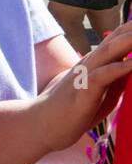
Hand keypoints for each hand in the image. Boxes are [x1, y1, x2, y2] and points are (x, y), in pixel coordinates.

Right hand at [33, 20, 131, 152]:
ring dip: (129, 42)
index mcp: (95, 62)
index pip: (117, 38)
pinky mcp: (81, 93)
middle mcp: (89, 64)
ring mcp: (83, 76)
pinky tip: (131, 64)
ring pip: (108, 53)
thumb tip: (131, 65)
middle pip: (116, 39)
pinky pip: (100, 77)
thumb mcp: (101, 91)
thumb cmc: (71, 110)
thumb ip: (116, 77)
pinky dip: (118, 69)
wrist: (40, 125)